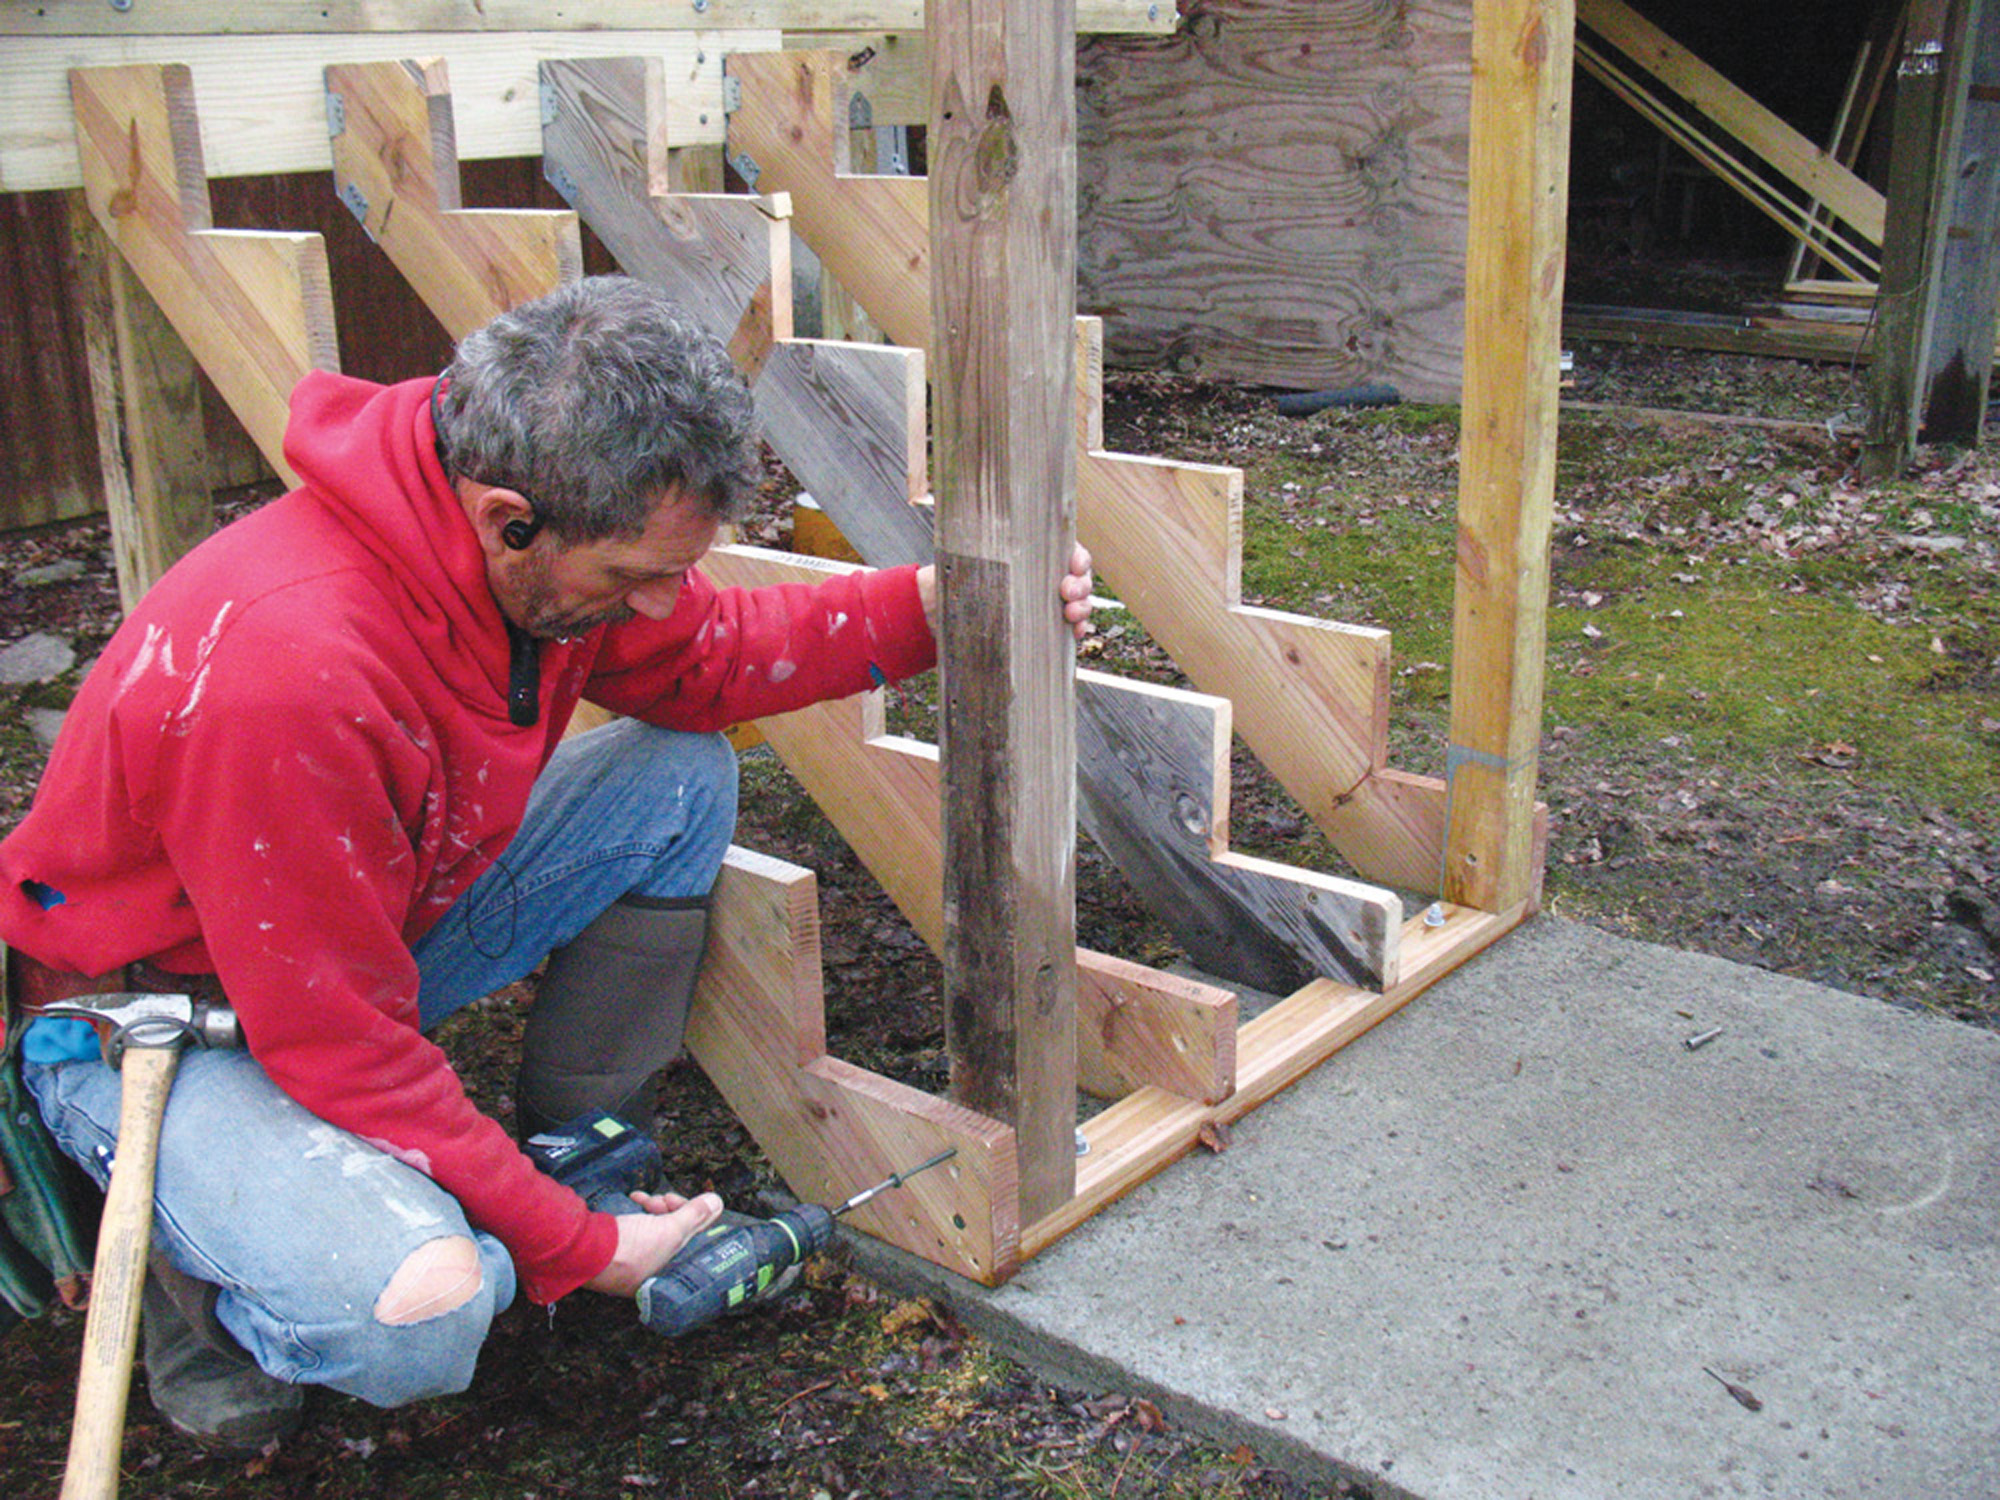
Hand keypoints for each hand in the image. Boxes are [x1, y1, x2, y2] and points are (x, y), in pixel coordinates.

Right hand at [583, 1190, 723, 1297]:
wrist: (585, 1250)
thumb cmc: (630, 1250)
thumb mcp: (671, 1231)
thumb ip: (694, 1217)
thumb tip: (717, 1202)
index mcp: (668, 1277)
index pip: (690, 1244)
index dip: (691, 1220)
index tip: (685, 1204)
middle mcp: (651, 1272)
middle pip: (672, 1234)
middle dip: (671, 1211)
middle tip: (663, 1199)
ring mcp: (633, 1261)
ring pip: (654, 1228)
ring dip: (654, 1208)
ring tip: (645, 1198)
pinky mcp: (618, 1248)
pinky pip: (636, 1227)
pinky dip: (637, 1211)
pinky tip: (634, 1199)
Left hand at [912, 543, 1096, 640]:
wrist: (938, 610)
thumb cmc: (953, 576)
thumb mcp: (966, 558)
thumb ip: (980, 551)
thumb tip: (981, 535)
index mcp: (1032, 553)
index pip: (1067, 550)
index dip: (1079, 558)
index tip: (1074, 566)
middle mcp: (1043, 575)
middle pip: (1079, 577)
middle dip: (1081, 585)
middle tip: (1067, 592)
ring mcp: (1045, 602)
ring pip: (1079, 602)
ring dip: (1082, 608)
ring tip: (1071, 615)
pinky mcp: (1042, 627)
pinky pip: (1068, 628)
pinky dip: (1076, 630)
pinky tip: (1074, 633)